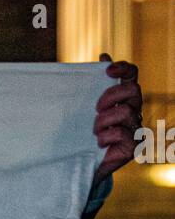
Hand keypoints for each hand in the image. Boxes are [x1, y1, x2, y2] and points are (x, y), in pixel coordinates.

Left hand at [92, 54, 141, 185]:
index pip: (132, 75)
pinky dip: (106, 137)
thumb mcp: (86, 106)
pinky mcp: (134, 146)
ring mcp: (136, 129)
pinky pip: (123, 133)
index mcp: (124, 98)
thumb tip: (104, 54)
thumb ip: (96, 83)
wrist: (81, 164)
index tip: (107, 70)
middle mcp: (134, 110)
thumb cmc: (84, 133)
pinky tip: (99, 143)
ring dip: (104, 121)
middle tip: (95, 108)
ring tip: (95, 131)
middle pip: (133, 89)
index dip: (123, 68)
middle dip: (111, 95)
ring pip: (125, 112)